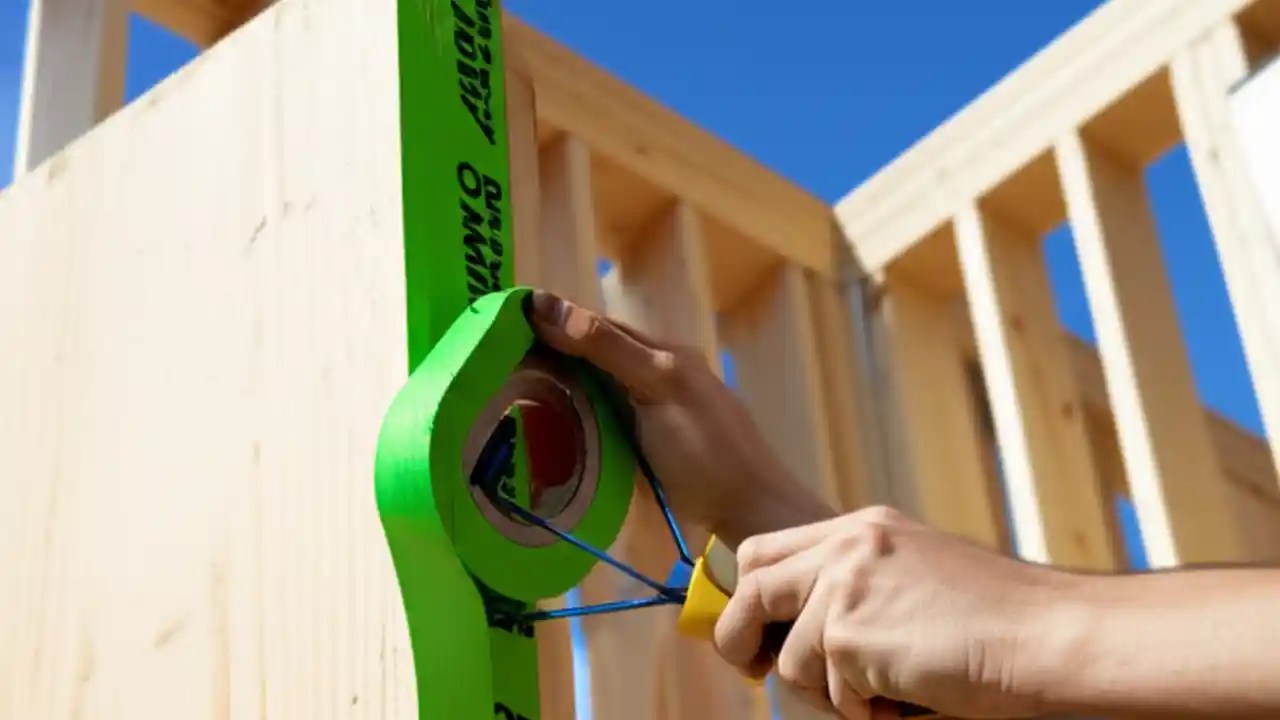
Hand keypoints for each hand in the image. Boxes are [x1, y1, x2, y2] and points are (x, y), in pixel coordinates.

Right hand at [525, 289, 833, 548]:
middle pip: (590, 358)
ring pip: (590, 393)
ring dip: (552, 389)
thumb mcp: (659, 387)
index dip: (551, 319)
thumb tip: (550, 305)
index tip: (500, 317)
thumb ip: (608, 348)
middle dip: (545, 353)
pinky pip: (598, 426)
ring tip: (502, 390)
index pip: (594, 325)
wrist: (750, 513)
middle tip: (489, 358)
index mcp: (661, 355)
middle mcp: (653, 379)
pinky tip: (542, 431)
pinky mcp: (643, 453)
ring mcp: (648, 418)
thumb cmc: (709, 450)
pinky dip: (568, 422)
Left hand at [715, 506, 1074, 717]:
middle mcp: (848, 546)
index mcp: (864, 529)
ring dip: (832, 693)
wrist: (1046, 636)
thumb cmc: (998, 622)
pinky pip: (827, 692)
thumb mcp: (915, 579)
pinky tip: (907, 698)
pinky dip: (862, 712)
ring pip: (789, 659)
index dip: (750, 596)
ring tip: (892, 691)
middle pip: (752, 586)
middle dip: (741, 637)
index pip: (769, 552)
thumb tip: (797, 632)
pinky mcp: (847, 632)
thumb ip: (858, 587)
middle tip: (757, 670)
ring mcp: (845, 585)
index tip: (756, 636)